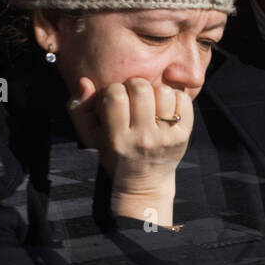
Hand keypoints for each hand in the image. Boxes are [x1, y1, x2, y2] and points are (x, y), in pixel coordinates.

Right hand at [67, 77, 190, 224]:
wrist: (144, 183)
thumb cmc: (113, 155)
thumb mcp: (90, 138)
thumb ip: (79, 109)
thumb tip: (85, 82)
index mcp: (117, 139)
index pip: (115, 96)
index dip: (112, 89)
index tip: (114, 98)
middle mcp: (143, 138)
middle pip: (141, 89)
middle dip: (134, 85)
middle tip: (132, 95)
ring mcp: (167, 137)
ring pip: (164, 92)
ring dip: (155, 90)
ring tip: (149, 100)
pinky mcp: (184, 135)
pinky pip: (184, 100)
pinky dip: (174, 96)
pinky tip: (164, 106)